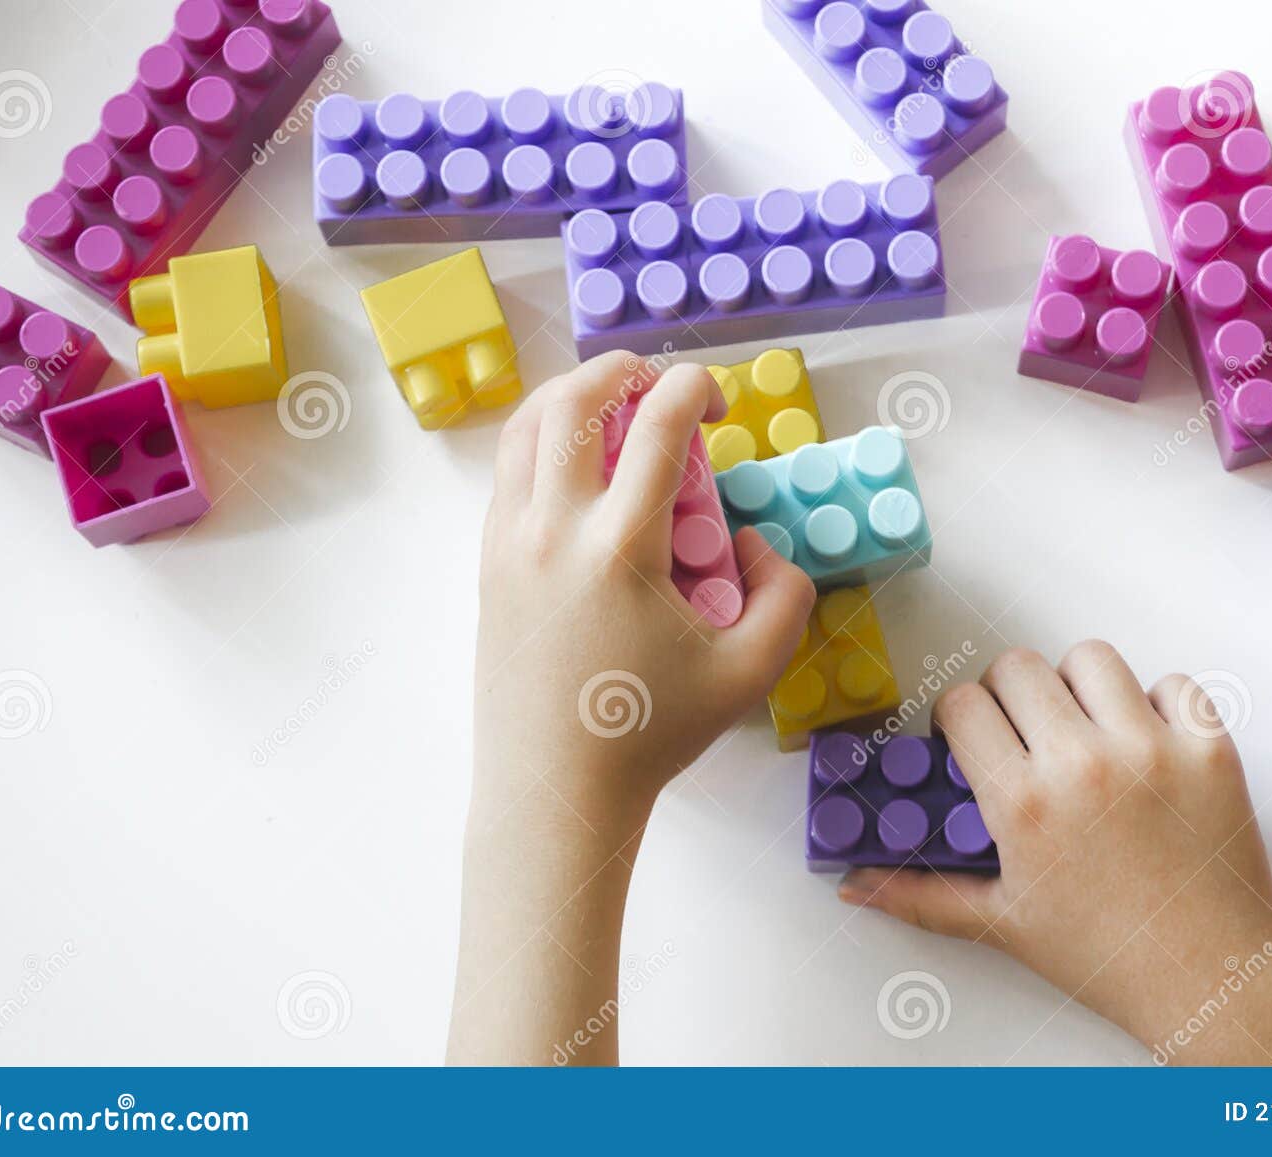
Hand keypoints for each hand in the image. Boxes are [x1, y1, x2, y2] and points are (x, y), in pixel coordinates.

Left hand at [452, 352, 814, 1064]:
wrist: (554, 788)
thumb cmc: (651, 734)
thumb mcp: (750, 673)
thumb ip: (784, 595)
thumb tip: (755, 541)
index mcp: (620, 546)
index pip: (655, 427)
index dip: (691, 388)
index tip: (714, 393)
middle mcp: (553, 528)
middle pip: (572, 401)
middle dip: (619, 370)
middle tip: (659, 381)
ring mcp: (508, 542)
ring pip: (525, 427)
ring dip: (571, 396)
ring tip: (612, 405)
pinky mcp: (487, 563)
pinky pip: (507, 471)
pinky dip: (541, 441)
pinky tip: (577, 466)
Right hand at [839, 640, 1271, 1065]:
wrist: (1212, 982)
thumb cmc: (1108, 958)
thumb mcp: (1003, 925)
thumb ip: (920, 895)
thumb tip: (854, 885)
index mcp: (1023, 804)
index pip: (962, 703)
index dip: (959, 718)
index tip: (973, 740)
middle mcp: (1082, 764)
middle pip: (1017, 666)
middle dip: (1009, 694)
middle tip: (1024, 733)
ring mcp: (1152, 750)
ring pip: (1091, 658)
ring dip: (1079, 685)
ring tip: (1086, 729)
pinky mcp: (1210, 749)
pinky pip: (1173, 683)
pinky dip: (1158, 703)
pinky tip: (1147, 744)